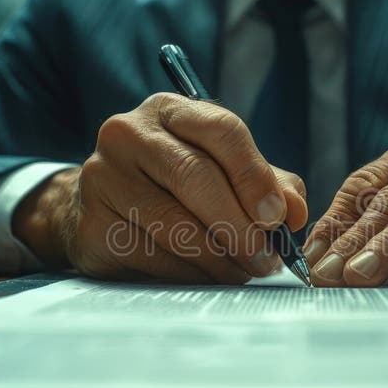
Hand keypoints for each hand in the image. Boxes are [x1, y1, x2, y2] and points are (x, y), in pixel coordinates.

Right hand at [13, 93, 307, 282]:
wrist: (99, 208)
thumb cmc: (173, 186)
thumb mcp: (224, 172)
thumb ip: (268, 185)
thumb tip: (295, 212)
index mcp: (170, 111)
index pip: (222, 130)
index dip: (255, 176)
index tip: (278, 217)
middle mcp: (130, 133)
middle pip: (197, 178)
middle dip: (241, 227)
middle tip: (265, 259)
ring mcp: (103, 177)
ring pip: (176, 224)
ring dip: (220, 259)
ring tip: (242, 272)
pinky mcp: (92, 223)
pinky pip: (152, 256)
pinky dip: (189, 273)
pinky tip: (206, 277)